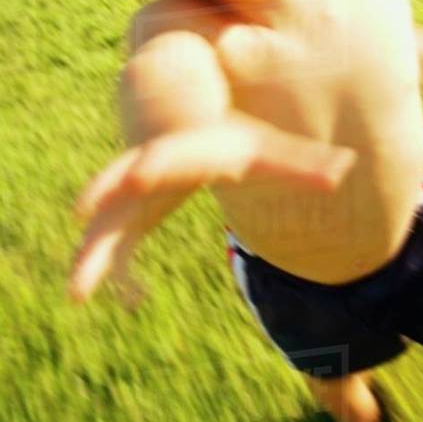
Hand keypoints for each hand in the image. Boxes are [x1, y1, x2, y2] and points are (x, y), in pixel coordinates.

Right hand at [68, 112, 355, 303]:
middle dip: (99, 214)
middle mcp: (145, 174)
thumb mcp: (264, 150)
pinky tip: (135, 300)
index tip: (140, 175)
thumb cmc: (229, 139)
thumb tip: (346, 168)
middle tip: (81, 220)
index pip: (163, 159)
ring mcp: (129, 199)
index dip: (151, 166)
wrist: (181, 121)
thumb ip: (301, 164)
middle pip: (117, 193)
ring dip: (91, 261)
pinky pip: (114, 251)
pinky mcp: (126, 221)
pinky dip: (117, 275)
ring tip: (75, 295)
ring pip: (103, 230)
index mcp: (179, 151)